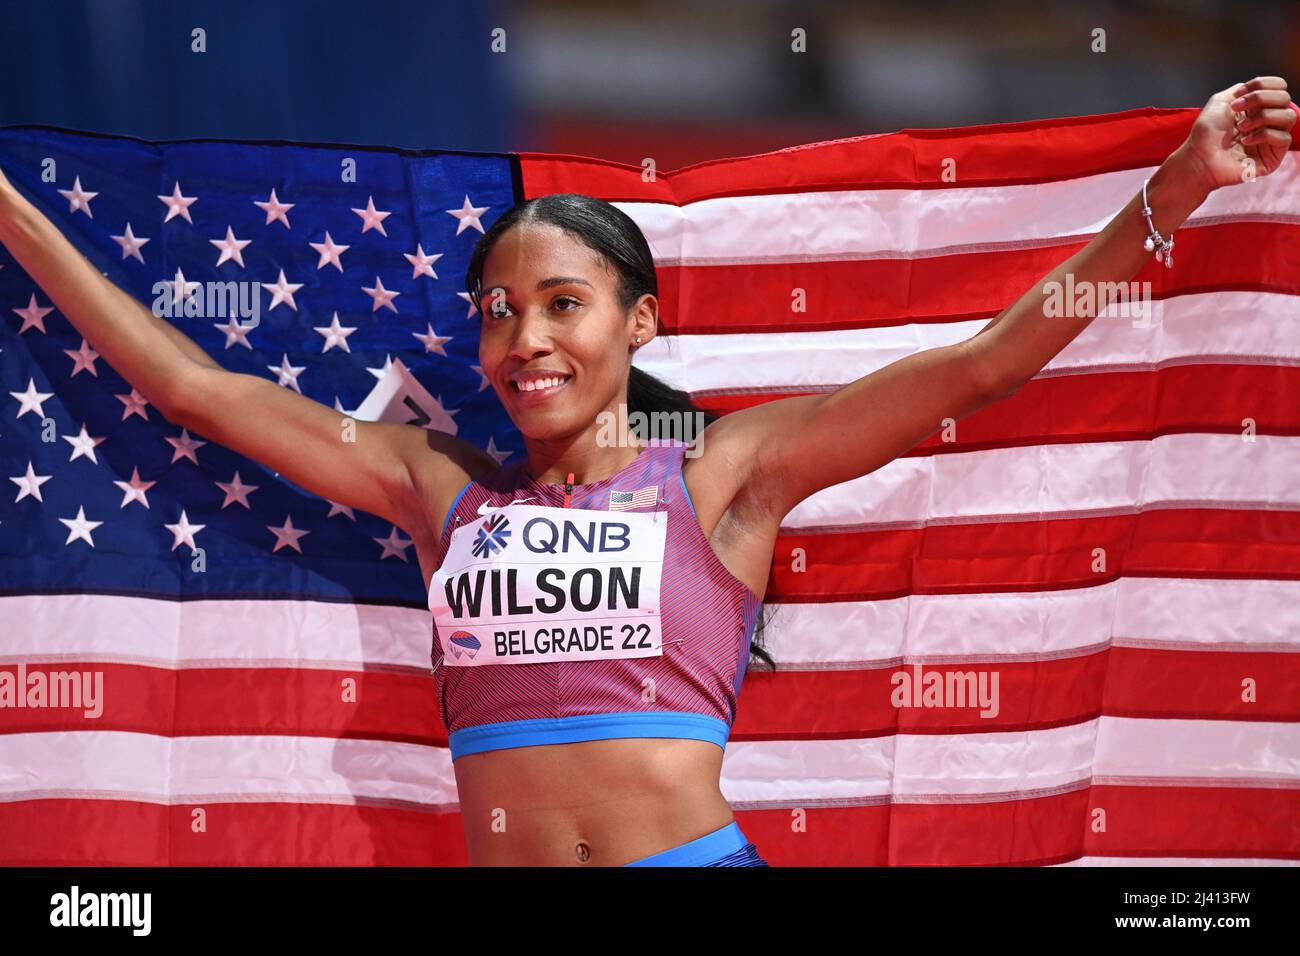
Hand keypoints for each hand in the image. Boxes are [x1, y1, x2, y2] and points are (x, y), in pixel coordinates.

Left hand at [1179, 76, 1293, 191]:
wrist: (1198, 158)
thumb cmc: (1205, 134)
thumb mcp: (1221, 101)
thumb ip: (1242, 89)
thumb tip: (1259, 87)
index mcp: (1256, 107)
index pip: (1279, 87)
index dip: (1262, 85)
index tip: (1239, 94)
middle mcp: (1267, 121)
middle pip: (1284, 98)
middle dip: (1260, 99)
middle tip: (1237, 109)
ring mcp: (1271, 139)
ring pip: (1289, 116)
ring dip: (1263, 117)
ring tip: (1241, 127)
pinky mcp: (1272, 157)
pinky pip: (1284, 138)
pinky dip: (1264, 135)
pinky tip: (1246, 141)